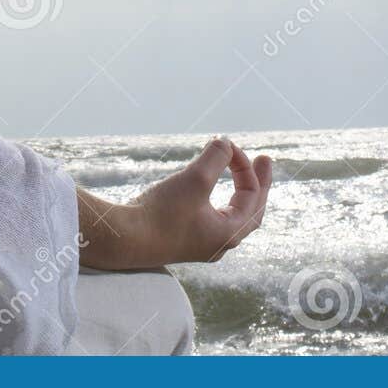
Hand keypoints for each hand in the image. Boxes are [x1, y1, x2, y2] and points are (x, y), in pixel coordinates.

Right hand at [78, 138, 271, 269]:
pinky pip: (213, 219)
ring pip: (232, 217)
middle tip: (264, 160)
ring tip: (241, 173)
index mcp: (229, 234)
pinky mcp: (183, 240)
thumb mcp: (195, 179)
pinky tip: (208, 189)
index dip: (243, 164)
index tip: (225, 143)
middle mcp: (219, 244)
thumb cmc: (161, 212)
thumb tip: (225, 143)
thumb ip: (216, 157)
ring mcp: (201, 245)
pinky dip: (219, 200)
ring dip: (238, 192)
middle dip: (258, 183)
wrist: (123, 240)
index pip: (251, 194)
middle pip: (251, 211)